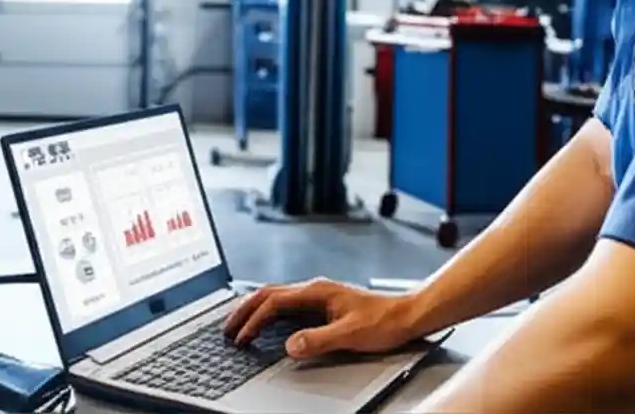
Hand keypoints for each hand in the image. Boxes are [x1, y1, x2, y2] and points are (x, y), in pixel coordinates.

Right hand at [222, 278, 416, 359]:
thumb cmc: (384, 321)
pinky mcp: (323, 304)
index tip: (241, 338)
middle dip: (244, 311)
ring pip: (276, 297)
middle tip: (227, 329)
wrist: (407, 315)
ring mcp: (318, 295)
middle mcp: (314, 289)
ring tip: (240, 326)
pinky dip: (270, 314)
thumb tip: (290, 346)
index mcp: (316, 291)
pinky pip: (287, 305)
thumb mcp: (350, 334)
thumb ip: (318, 340)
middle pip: (268, 294)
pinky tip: (268, 325)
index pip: (273, 302)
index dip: (254, 320)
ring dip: (255, 311)